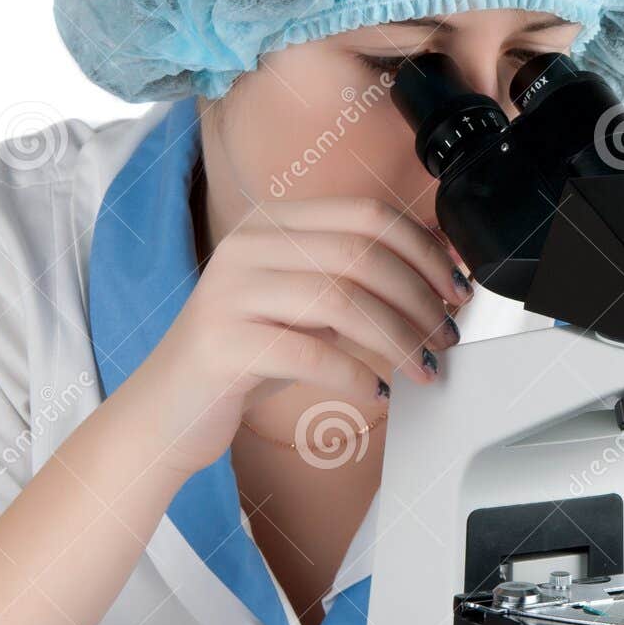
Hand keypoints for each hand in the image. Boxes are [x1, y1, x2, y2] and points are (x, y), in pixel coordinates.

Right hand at [123, 196, 468, 478]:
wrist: (168, 410)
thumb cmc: (245, 356)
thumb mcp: (303, 305)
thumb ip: (354, 282)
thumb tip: (437, 280)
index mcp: (272, 223)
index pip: (367, 214)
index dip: (424, 249)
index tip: (455, 285)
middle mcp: (248, 247)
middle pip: (362, 254)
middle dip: (420, 298)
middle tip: (447, 335)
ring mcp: (230, 293)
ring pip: (342, 301)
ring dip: (400, 337)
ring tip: (424, 367)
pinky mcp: (223, 345)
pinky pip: (312, 354)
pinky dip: (358, 376)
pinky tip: (377, 393)